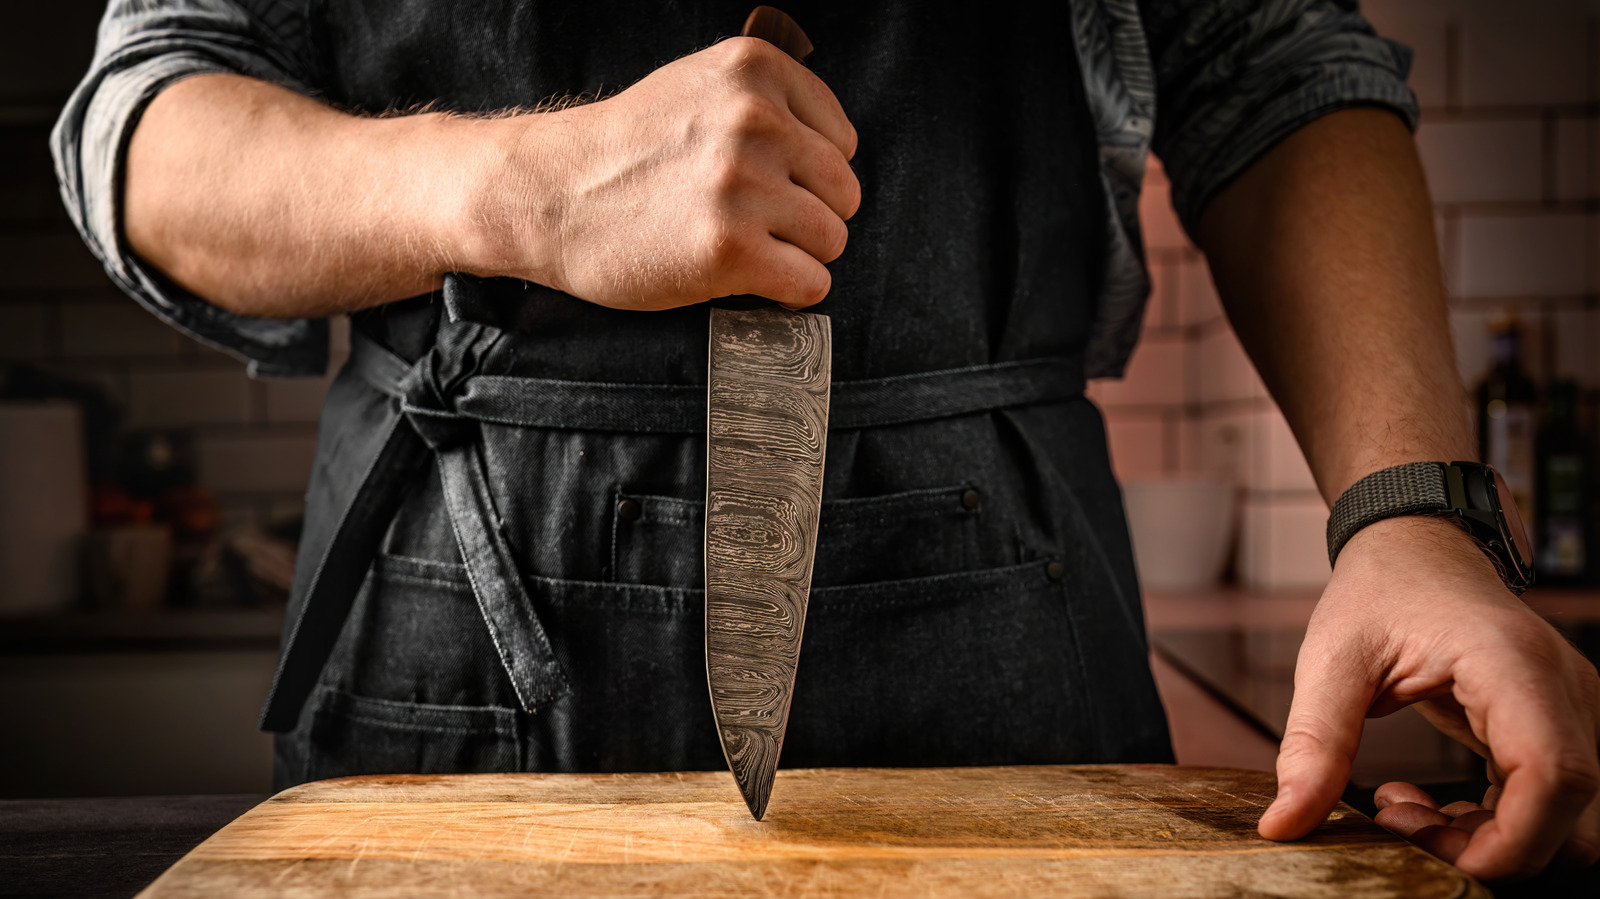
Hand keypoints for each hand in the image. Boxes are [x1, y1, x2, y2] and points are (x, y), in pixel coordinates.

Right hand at [473, 37, 859, 311]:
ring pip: (832, 239)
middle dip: (809, 217)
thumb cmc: (625, 153)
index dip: (810, 175)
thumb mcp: (697, 88)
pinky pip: (811, 283)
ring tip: (747, 250)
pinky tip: (749, 281)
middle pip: (843, 192)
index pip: (842, 141)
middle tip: (756, 225)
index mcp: (754, 73)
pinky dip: (789, 293)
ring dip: (798, 256)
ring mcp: (742, 187)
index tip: (769, 186)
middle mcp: (754, 122)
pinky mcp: (731, 250)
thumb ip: (766, 101)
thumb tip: (835, 148)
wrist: (550, 197)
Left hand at [1256, 515, 1599, 880]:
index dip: (1511, 840)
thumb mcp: (1331, 661)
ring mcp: (1571, 712)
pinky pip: (1546, 804)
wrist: (1415, 546)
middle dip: (1490, 848)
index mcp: (1514, 665)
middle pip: (1574, 815)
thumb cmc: (1380, 590)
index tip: (1435, 854)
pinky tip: (1427, 800)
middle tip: (1399, 820)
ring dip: (1488, 839)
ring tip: (1402, 806)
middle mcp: (1564, 691)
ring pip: (1565, 820)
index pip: (1556, 776)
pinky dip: (1493, 822)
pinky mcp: (1557, 728)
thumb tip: (1283, 824)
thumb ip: (1313, 744)